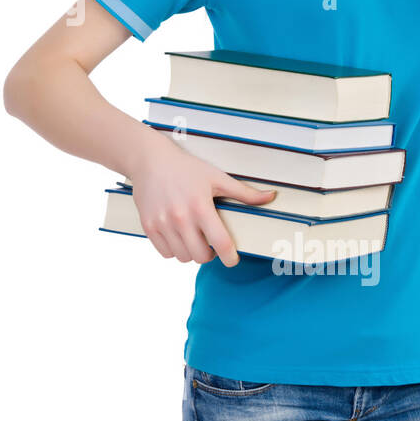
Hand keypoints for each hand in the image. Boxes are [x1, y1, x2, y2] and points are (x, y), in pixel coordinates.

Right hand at [130, 138, 276, 267]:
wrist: (150, 160)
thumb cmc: (186, 168)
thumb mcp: (217, 177)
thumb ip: (244, 193)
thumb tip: (271, 196)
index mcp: (201, 206)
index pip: (220, 243)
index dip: (230, 258)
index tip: (232, 260)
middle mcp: (181, 218)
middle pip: (201, 256)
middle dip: (210, 255)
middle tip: (211, 245)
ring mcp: (162, 223)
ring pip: (182, 257)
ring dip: (191, 253)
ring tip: (194, 240)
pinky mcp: (148, 226)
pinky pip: (165, 253)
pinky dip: (174, 250)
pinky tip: (178, 238)